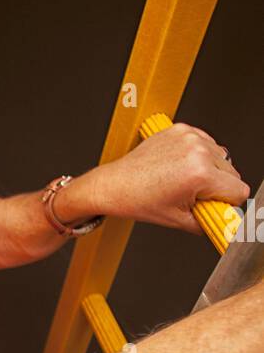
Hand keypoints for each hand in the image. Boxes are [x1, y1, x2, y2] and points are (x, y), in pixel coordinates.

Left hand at [91, 123, 250, 232]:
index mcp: (199, 173)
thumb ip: (211, 221)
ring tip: (184, 181)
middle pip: (232, 173)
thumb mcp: (180, 220)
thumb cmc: (139, 200)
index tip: (216, 206)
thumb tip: (226, 221)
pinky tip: (180, 167)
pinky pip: (206, 144)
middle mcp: (197, 151)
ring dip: (210, 171)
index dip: (228, 203)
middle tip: (194, 196)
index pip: (238, 190)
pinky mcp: (181, 130)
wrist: (114, 184)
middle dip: (218, 187)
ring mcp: (189, 137)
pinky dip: (200, 156)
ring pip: (221, 158)